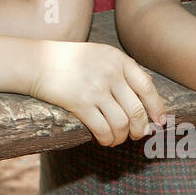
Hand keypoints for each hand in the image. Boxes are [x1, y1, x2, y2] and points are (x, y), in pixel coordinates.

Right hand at [29, 41, 167, 145]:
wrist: (36, 61)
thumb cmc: (68, 60)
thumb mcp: (98, 54)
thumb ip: (121, 69)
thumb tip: (144, 95)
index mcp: (117, 59)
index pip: (147, 86)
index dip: (157, 107)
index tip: (160, 122)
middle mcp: (110, 72)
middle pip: (137, 109)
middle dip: (140, 128)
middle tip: (137, 135)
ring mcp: (95, 88)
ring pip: (122, 123)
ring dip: (122, 137)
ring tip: (117, 139)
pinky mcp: (80, 103)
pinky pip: (103, 129)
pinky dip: (107, 139)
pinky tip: (104, 140)